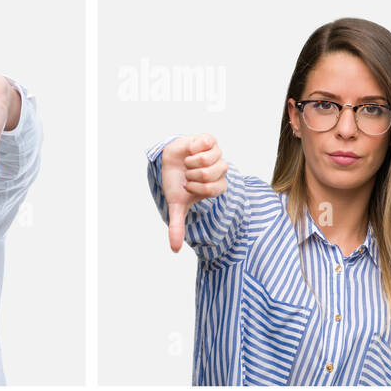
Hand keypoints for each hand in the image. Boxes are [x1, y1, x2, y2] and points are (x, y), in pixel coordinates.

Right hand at [159, 135, 227, 252]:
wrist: (169, 161)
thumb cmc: (176, 183)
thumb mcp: (176, 205)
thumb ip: (177, 226)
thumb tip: (174, 250)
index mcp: (217, 186)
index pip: (214, 189)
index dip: (197, 188)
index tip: (188, 187)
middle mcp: (221, 170)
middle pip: (209, 174)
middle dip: (192, 175)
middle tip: (188, 175)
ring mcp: (217, 154)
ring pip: (207, 159)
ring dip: (191, 162)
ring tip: (188, 164)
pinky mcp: (210, 140)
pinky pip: (205, 144)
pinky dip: (192, 149)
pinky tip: (190, 151)